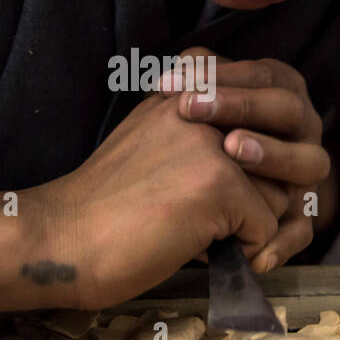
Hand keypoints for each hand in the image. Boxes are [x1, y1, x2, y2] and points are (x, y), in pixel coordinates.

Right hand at [17, 89, 286, 308]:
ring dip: (244, 223)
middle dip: (248, 196)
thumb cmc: (104, 205)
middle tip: (191, 212)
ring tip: (190, 227)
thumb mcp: (148, 137)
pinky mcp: (221, 184)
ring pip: (277, 194)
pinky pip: (266, 227)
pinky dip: (241, 250)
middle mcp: (202, 106)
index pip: (253, 120)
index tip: (197, 184)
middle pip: (270, 159)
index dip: (242, 163)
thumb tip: (254, 143)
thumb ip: (193, 124)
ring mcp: (214, 144)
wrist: (62, 240)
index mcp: (184, 89)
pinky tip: (194, 246)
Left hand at [158, 46, 332, 271]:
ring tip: (230, 153)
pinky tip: (252, 253)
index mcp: (280, 93)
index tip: (169, 83)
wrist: (185, 206)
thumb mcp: (191, 108)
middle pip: (287, 108)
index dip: (220, 74)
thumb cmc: (189, 146)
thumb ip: (196, 80)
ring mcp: (304, 174)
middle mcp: (301, 130)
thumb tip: (187, 59)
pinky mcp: (299, 219)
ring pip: (308, 162)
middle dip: (240, 105)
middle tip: (190, 109)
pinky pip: (301, 230)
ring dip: (272, 155)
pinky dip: (280, 241)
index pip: (261, 74)